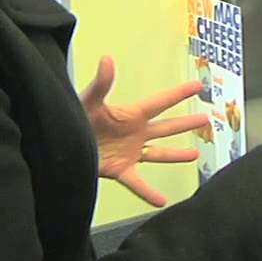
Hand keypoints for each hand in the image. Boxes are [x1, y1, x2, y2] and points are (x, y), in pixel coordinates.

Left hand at [80, 56, 209, 206]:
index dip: (180, 93)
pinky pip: (138, 183)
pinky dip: (149, 193)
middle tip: (206, 119)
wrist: (56, 149)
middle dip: (186, 123)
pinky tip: (162, 201)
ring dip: (176, 154)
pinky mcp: (119, 170)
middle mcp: (135, 133)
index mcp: (132, 115)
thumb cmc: (73, 120)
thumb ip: (101, 84)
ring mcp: (129, 152)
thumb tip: (107, 59)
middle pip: (166, 127)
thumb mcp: (88, 102)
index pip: (161, 102)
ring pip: (159, 153)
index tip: (198, 85)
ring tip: (195, 155)